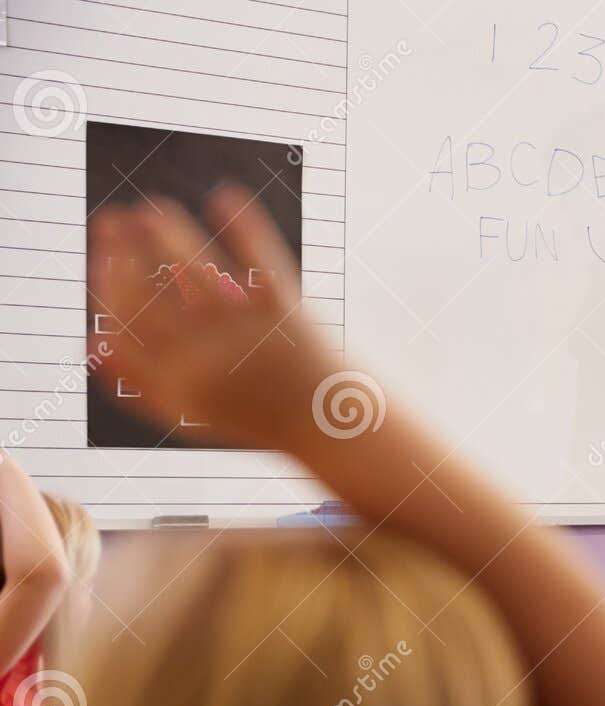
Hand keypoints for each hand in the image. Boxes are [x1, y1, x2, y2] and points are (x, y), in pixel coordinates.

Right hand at [87, 188, 337, 449]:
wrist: (329, 426)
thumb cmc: (256, 415)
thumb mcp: (192, 412)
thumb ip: (140, 382)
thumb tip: (91, 342)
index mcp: (175, 384)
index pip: (122, 324)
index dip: (105, 284)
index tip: (103, 257)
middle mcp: (204, 357)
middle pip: (151, 291)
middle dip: (124, 249)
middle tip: (115, 219)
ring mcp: (245, 331)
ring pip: (194, 267)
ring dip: (167, 231)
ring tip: (152, 209)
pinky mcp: (285, 311)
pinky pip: (259, 257)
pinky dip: (242, 223)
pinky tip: (225, 196)